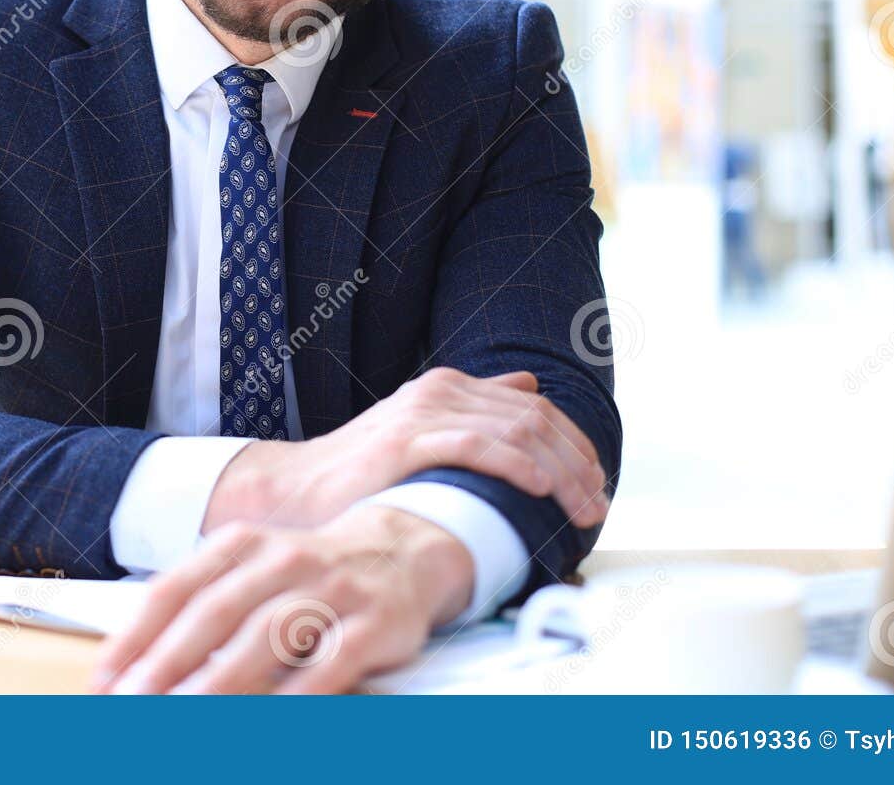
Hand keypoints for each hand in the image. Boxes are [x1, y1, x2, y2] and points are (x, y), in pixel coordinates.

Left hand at [92, 504, 471, 693]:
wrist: (402, 549)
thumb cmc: (306, 573)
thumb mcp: (250, 570)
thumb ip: (201, 607)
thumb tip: (135, 666)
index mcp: (241, 545)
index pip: (175, 588)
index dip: (136, 636)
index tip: (105, 681)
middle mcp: (283, 559)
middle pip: (214, 612)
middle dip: (169, 663)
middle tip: (134, 706)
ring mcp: (331, 589)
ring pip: (267, 636)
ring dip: (222, 682)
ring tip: (186, 717)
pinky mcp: (374, 622)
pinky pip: (331, 662)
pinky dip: (298, 694)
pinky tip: (270, 721)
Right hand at [203, 366, 608, 532]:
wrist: (295, 489)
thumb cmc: (361, 472)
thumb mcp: (423, 431)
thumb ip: (474, 409)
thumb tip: (528, 383)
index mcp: (449, 386)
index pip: (535, 407)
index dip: (575, 444)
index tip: (596, 483)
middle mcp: (440, 390)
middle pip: (534, 419)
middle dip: (578, 464)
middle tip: (598, 505)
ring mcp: (423, 413)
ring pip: (517, 433)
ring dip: (561, 473)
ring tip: (583, 509)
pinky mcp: (407, 441)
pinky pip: (477, 447)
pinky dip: (517, 465)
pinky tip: (541, 489)